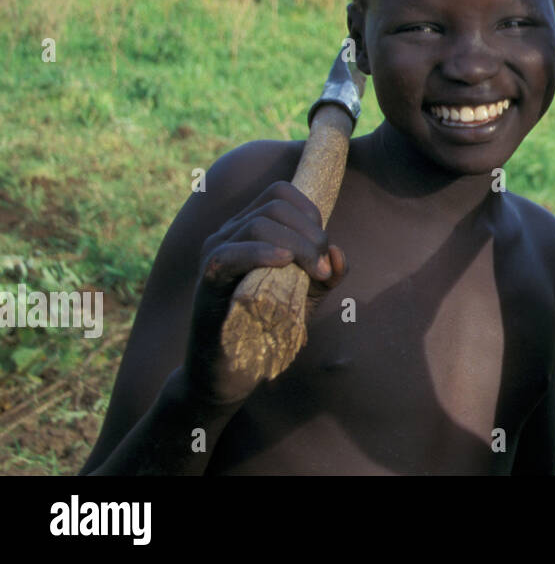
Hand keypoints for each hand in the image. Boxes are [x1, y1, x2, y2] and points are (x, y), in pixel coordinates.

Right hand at [182, 181, 346, 406]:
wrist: (230, 370)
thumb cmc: (268, 326)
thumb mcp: (307, 295)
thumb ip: (327, 273)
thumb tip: (337, 252)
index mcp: (249, 228)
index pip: (280, 193)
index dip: (310, 212)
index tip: (324, 248)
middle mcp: (229, 233)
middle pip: (275, 206)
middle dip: (310, 233)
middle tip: (321, 268)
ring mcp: (215, 253)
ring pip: (257, 224)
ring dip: (296, 245)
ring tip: (312, 273)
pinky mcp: (208, 280)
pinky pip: (230, 253)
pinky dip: (261, 253)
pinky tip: (283, 264)